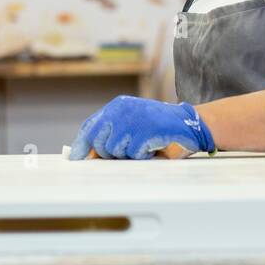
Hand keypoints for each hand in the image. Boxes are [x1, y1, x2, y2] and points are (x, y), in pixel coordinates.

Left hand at [69, 95, 215, 159]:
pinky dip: (142, 156)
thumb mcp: (131, 124)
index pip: (90, 126)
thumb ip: (111, 134)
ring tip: (142, 145)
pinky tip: (152, 147)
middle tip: (126, 152)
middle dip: (109, 153)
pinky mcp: (146, 130)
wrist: (188, 122)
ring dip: (128, 154)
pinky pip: (134, 153)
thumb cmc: (157, 127)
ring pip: (116, 150)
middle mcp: (122, 109)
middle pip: (99, 141)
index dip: (82, 144)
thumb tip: (89, 155)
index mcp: (116, 106)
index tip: (76, 158)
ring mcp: (134, 118)